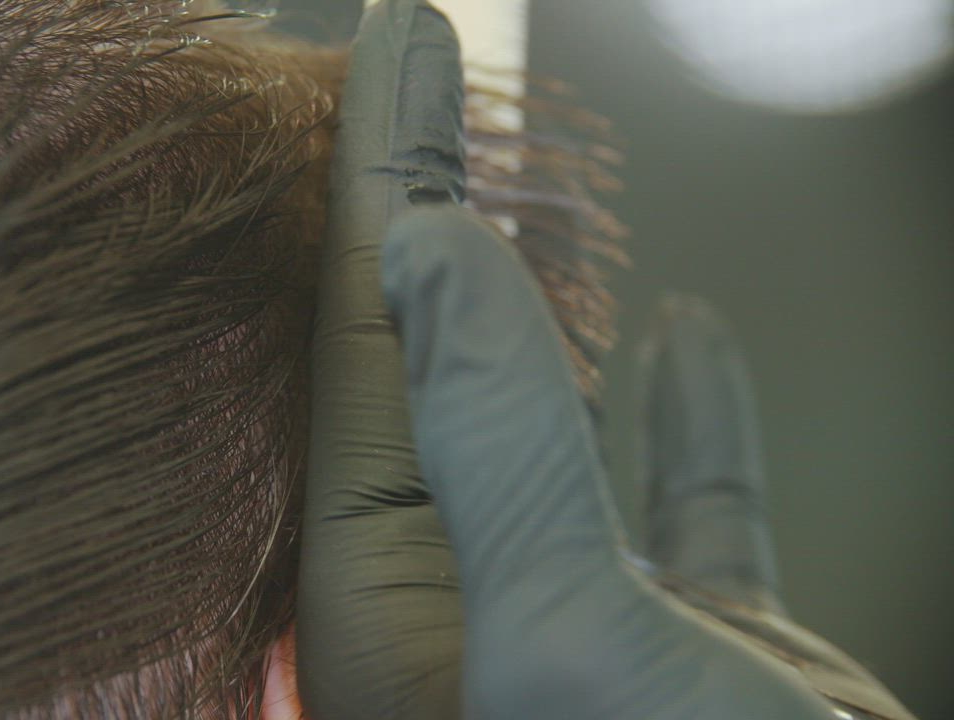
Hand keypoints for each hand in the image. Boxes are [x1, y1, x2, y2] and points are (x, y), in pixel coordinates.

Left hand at [296, 1, 913, 717]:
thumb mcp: (573, 640)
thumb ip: (490, 446)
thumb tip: (419, 253)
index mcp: (398, 591)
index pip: (371, 328)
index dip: (382, 169)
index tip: (394, 32)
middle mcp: (466, 597)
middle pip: (433, 344)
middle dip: (430, 197)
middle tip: (421, 60)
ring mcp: (582, 618)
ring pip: (548, 403)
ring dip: (541, 282)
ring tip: (517, 177)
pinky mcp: (696, 648)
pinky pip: (678, 494)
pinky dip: (684, 409)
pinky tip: (689, 330)